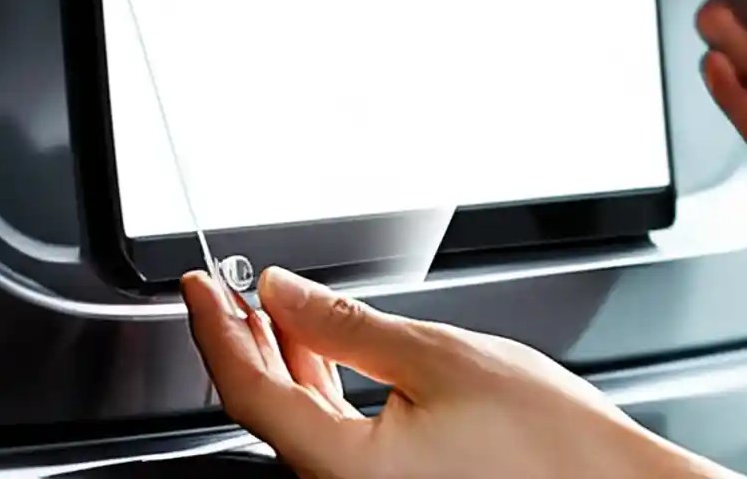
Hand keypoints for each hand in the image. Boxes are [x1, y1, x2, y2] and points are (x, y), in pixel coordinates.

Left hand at [182, 267, 736, 478]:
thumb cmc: (547, 441)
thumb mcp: (437, 356)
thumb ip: (346, 324)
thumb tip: (285, 293)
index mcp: (344, 471)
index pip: (249, 391)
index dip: (215, 330)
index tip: (199, 285)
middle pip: (266, 410)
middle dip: (242, 341)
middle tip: (224, 287)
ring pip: (297, 423)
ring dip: (280, 361)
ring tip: (270, 307)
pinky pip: (331, 436)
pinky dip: (318, 386)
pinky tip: (320, 351)